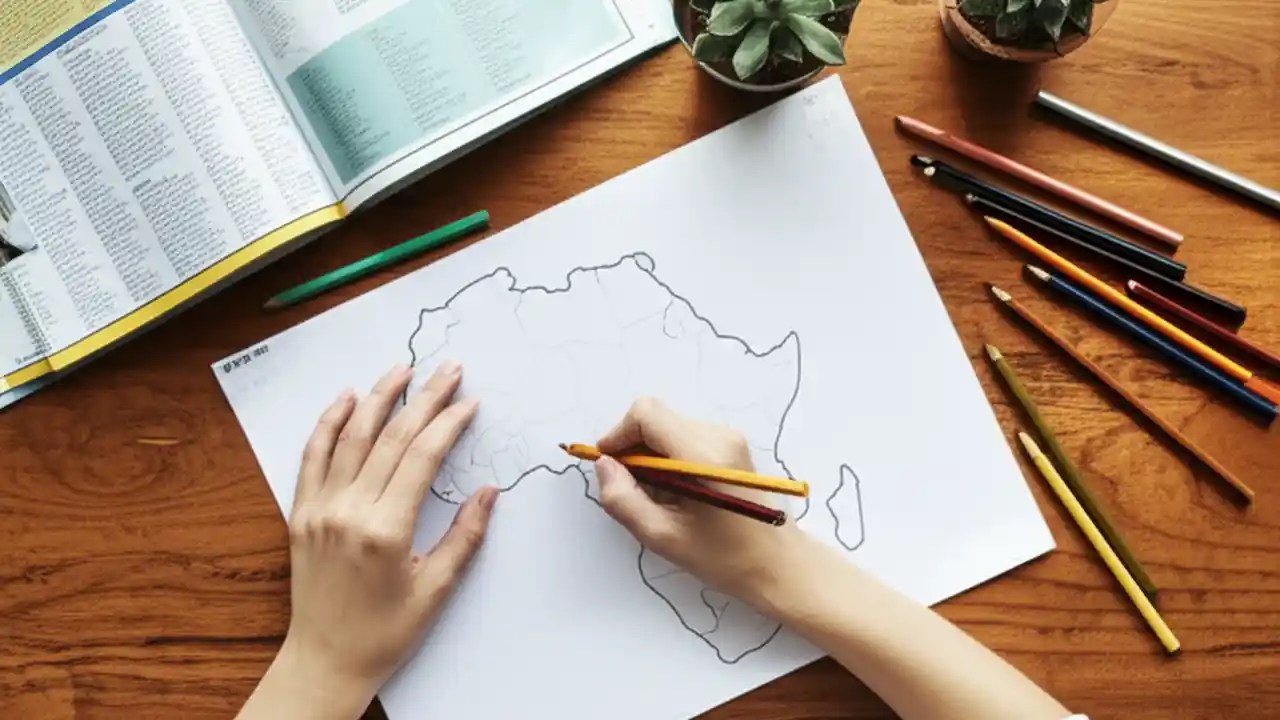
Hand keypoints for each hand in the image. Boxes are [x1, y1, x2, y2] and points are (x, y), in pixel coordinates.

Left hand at [239, 363, 497, 719]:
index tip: (469, 401)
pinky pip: (312, 456)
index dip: (447, 423)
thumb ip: (465, 536)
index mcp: (385, 530)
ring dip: (377, 397)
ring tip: (401, 369)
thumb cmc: (385, 632)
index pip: (421, 457)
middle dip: (424, 398)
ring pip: (349, 437)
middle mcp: (348, 511)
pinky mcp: (300, 514)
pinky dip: (328, 423)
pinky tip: (346, 398)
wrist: (326, 660)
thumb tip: (488, 492)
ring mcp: (319, 509)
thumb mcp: (436, 589)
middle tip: (448, 370)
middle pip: (390, 438)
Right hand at [594, 398, 809, 603]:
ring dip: (650, 455)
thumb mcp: (663, 537)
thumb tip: (603, 465)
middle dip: (633, 448)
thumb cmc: (723, 557)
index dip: (618, 435)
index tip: (609, 465)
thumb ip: (623, 500)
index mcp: (704, 456)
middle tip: (631, 488)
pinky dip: (668, 457)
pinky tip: (674, 490)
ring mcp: (728, 437)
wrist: (777, 563)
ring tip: (656, 495)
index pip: (647, 414)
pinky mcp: (731, 444)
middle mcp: (719, 436)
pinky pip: (684, 436)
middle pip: (656, 419)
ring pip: (668, 427)